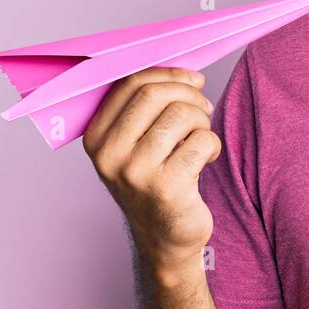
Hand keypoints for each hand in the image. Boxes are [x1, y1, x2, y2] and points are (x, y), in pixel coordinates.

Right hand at [82, 67, 220, 278]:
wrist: (166, 240)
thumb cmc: (156, 181)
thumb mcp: (136, 146)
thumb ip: (145, 109)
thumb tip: (182, 69)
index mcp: (96, 137)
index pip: (129, 83)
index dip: (168, 74)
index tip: (192, 79)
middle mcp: (109, 155)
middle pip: (155, 94)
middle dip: (189, 95)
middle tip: (204, 109)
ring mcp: (135, 172)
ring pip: (182, 115)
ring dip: (203, 121)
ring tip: (202, 137)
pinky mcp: (167, 187)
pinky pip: (203, 140)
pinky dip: (212, 145)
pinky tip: (206, 159)